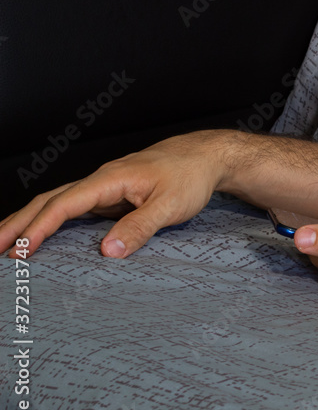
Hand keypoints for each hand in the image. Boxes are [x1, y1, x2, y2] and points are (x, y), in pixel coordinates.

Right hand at [0, 132, 228, 258]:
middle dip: (17, 224)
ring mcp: (104, 188)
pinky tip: (42, 237)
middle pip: (48, 201)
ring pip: (57, 204)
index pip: (64, 205)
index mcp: (109, 179)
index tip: (20, 251)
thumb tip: (107, 252)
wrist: (206, 156)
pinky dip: (51, 222)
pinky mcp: (112, 196)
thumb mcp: (172, 205)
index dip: (39, 228)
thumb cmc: (190, 176)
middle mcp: (100, 181)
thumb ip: (140, 227)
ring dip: (29, 222)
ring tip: (5, 246)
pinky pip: (73, 210)